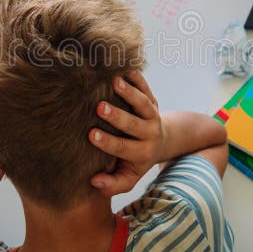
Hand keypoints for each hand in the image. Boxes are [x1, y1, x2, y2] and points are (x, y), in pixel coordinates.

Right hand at [88, 71, 163, 196]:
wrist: (161, 141)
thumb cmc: (135, 161)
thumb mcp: (128, 177)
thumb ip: (112, 184)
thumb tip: (94, 182)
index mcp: (142, 153)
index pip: (124, 148)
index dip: (108, 142)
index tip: (91, 134)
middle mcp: (149, 133)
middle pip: (135, 125)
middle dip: (117, 117)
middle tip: (100, 108)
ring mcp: (153, 114)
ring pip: (144, 103)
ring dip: (130, 93)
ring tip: (115, 82)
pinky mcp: (152, 99)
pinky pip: (147, 87)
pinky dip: (137, 77)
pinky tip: (123, 68)